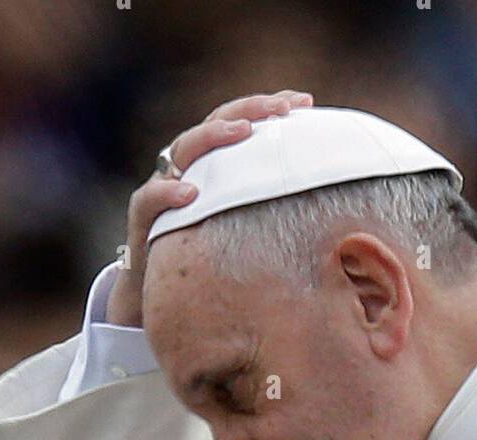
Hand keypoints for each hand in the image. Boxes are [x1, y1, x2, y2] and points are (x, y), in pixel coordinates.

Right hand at [106, 89, 313, 326]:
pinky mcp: (143, 222)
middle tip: (281, 109)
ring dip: (212, 138)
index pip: (240, 121)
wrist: (162, 301)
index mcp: (214, 166)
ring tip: (241, 133)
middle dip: (249, 111)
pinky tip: (190, 192)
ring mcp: (163, 191)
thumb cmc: (214, 263)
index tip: (303, 102)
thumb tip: (333, 209)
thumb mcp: (248, 233)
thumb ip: (272, 211)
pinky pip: (149, 199)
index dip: (268, 107)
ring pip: (182, 150)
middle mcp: (187, 169)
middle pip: (214, 124)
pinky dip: (167, 192)